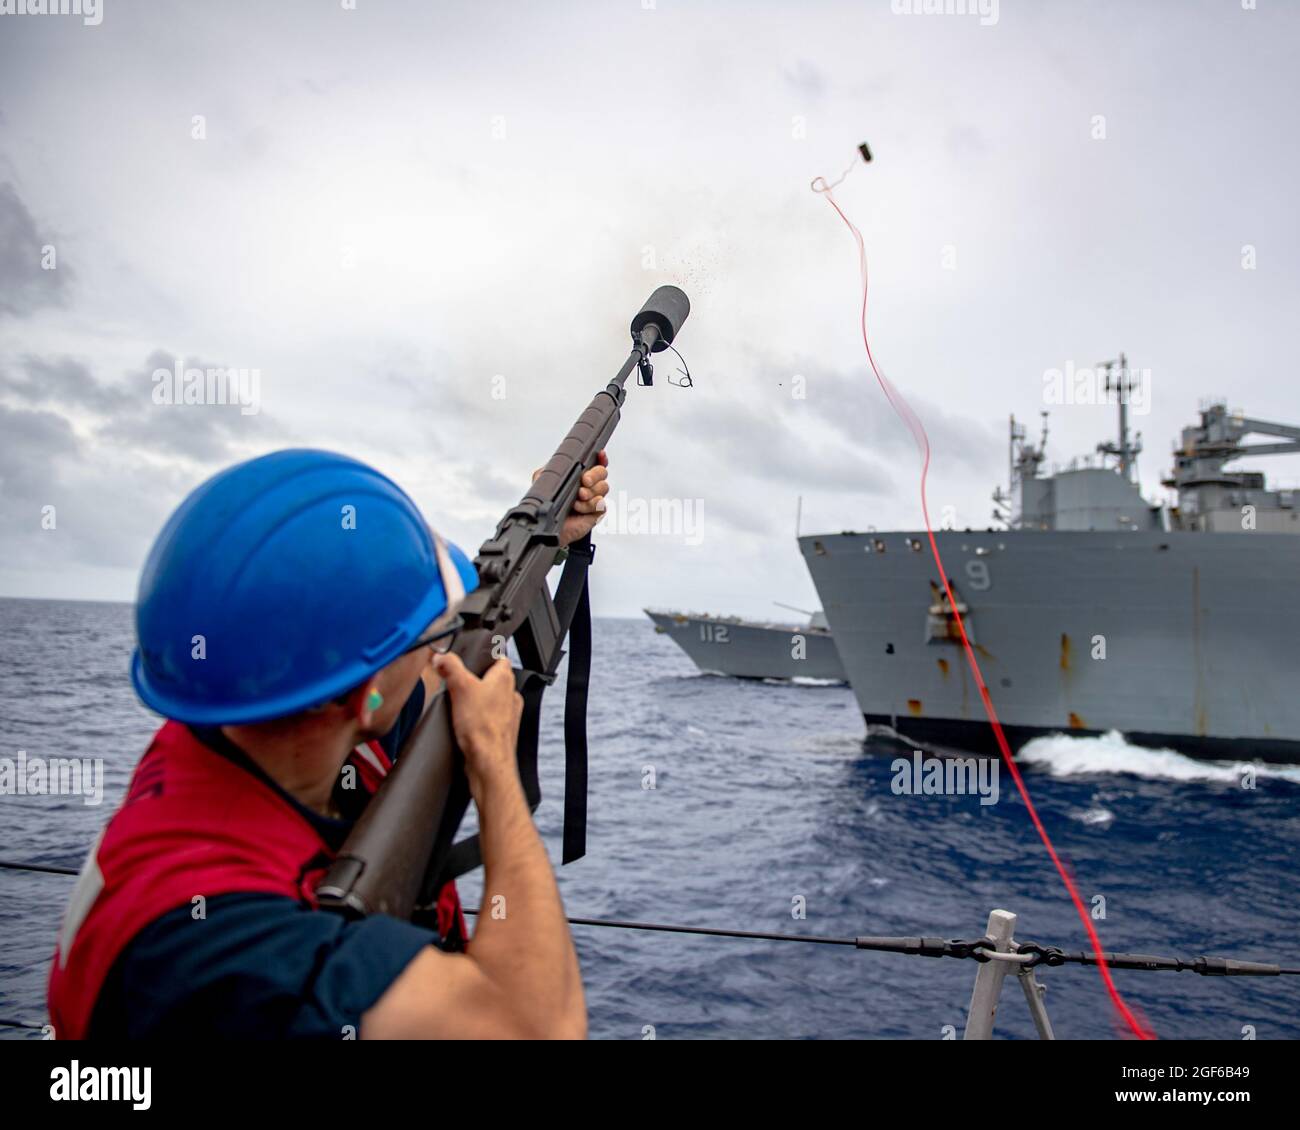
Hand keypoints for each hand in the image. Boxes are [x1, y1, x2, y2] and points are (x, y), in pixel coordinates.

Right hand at [432, 653, 522, 794]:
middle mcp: (510, 695)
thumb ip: (451, 667)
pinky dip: (479, 719)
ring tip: (461, 704)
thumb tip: (442, 657)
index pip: (501, 658)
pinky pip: (489, 719)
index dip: (487, 656)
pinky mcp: (501, 731)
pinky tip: (465, 724)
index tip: (474, 658)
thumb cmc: (482, 728)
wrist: (488, 762)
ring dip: (478, 701)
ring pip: (492, 700)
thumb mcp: (460, 688)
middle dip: (478, 680)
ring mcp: (508, 715)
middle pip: (495, 679)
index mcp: (504, 679)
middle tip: (460, 683)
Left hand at [535, 451, 609, 546]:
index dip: (601, 457)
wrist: (548, 525)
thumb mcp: (542, 481)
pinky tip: (578, 507)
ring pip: (603, 487)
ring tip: (578, 496)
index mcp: (579, 474)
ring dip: (590, 491)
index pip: (595, 461)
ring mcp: (594, 498)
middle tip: (584, 480)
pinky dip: (589, 505)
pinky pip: (601, 504)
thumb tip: (558, 463)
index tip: (600, 454)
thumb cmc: (548, 504)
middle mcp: (589, 484)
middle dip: (595, 474)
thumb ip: (549, 469)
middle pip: (603, 472)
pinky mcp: (596, 512)